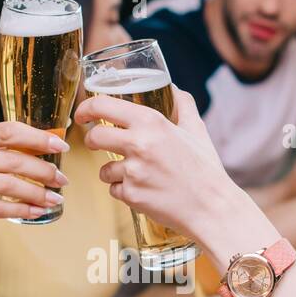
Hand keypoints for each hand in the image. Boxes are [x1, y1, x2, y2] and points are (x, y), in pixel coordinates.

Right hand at [0, 122, 70, 233]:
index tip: (62, 146)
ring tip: (55, 199)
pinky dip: (21, 210)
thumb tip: (53, 147)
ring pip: (7, 186)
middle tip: (62, 180)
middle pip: (12, 161)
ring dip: (36, 193)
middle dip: (43, 171)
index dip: (38, 138)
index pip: (9, 131)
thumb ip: (9, 150)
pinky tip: (38, 211)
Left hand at [76, 87, 236, 239]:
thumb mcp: (196, 130)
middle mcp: (138, 143)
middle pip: (94, 137)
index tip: (83, 114)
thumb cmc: (205, 170)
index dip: (86, 108)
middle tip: (100, 144)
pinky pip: (114, 190)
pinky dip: (124, 191)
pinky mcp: (131, 195)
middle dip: (92, 141)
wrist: (212, 207)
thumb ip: (183, 105)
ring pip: (103, 169)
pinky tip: (144, 191)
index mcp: (151, 122)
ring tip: (138, 175)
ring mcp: (132, 171)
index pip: (102, 105)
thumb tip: (173, 88)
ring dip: (113, 172)